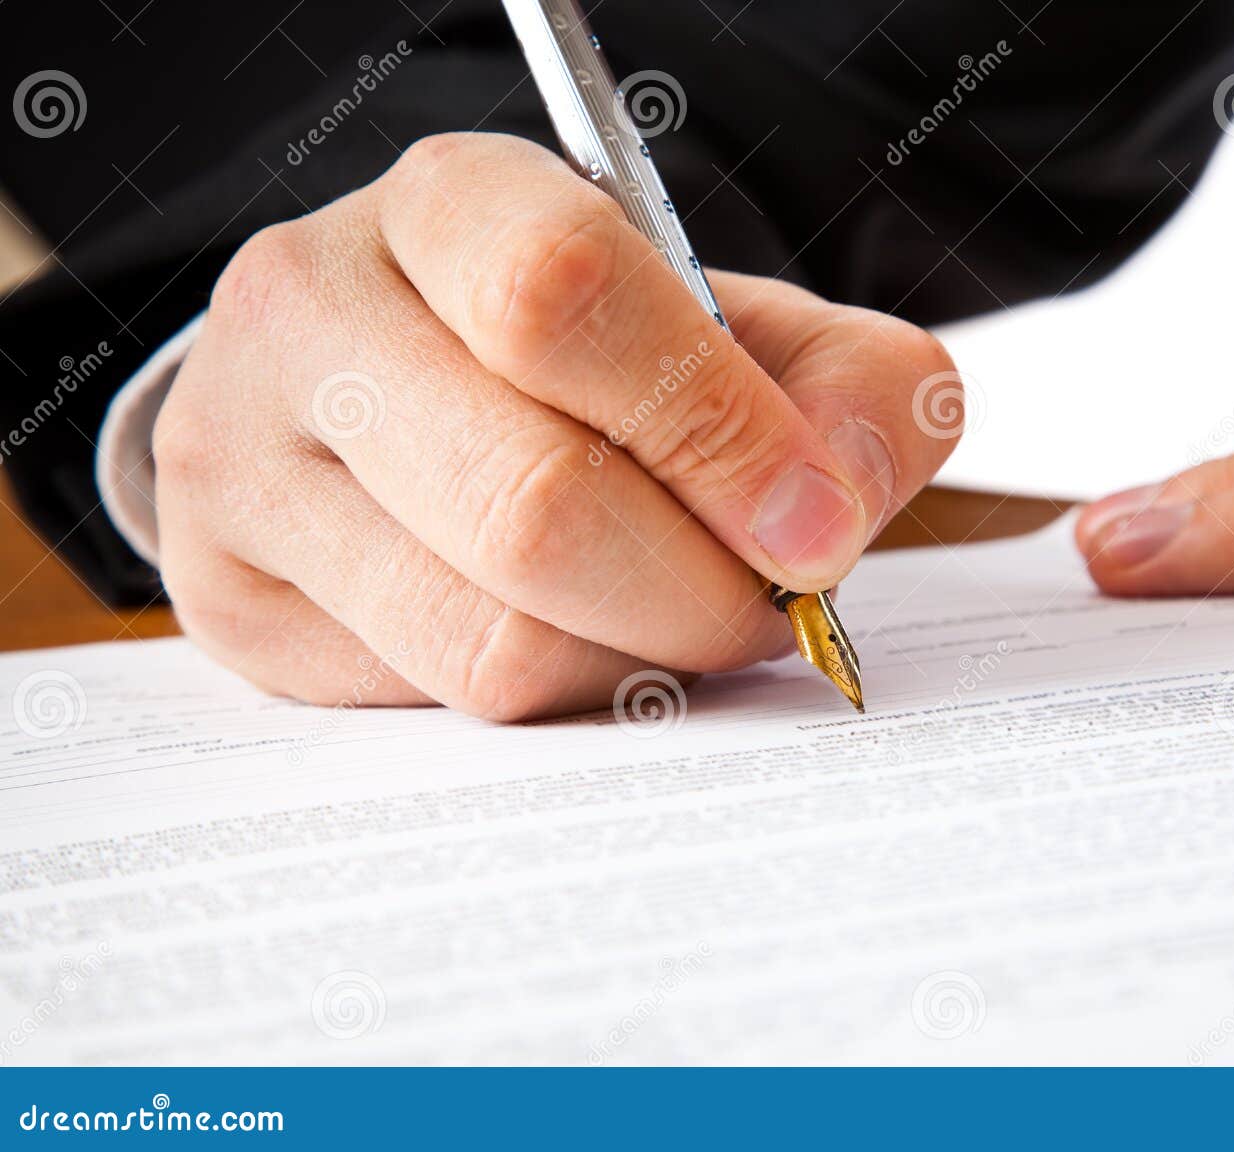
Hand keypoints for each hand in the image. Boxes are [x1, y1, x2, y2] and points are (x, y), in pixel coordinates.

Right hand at [153, 133, 958, 718]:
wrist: (394, 389)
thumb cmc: (591, 360)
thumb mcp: (737, 327)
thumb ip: (846, 388)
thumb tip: (836, 515)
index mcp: (448, 207)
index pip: (566, 299)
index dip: (717, 434)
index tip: (814, 528)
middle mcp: (310, 316)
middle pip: (532, 506)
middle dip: (697, 592)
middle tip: (762, 604)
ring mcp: (244, 467)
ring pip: (489, 641)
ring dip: (635, 659)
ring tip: (670, 615)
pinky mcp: (230, 602)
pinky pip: (438, 705)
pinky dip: (553, 693)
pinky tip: (571, 633)